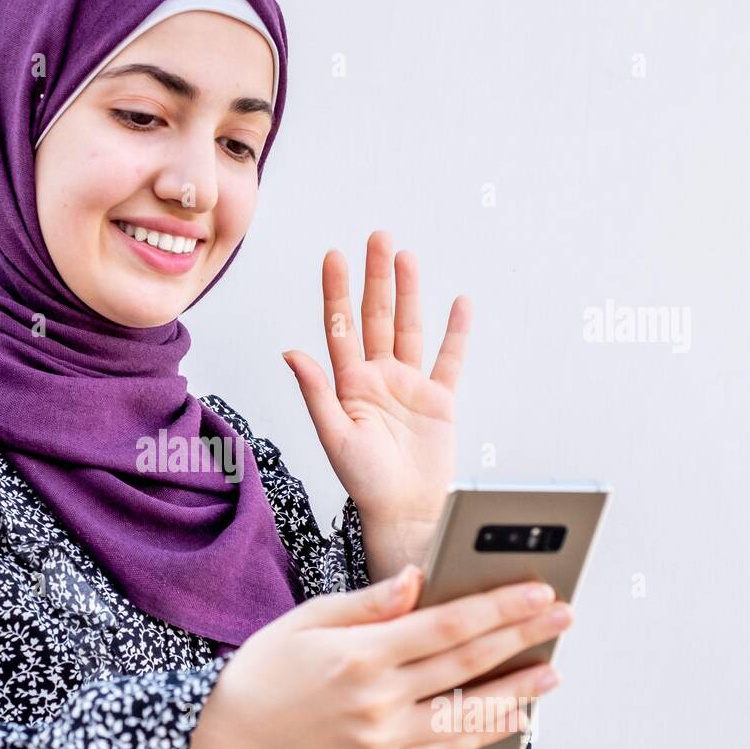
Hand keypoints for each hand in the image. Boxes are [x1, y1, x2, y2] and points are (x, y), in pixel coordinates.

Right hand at [180, 567, 570, 748]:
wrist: (226, 735)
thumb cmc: (265, 667)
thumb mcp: (309, 618)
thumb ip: (371, 602)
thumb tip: (420, 577)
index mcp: (360, 654)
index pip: (448, 626)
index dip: (500, 607)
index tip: (540, 590)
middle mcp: (377, 699)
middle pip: (468, 663)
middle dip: (523, 636)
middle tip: (562, 617)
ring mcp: (381, 739)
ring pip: (468, 712)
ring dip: (518, 691)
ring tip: (553, 670)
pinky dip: (485, 733)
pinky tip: (514, 716)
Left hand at [282, 231, 469, 577]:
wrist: (405, 511)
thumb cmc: (365, 482)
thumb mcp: (335, 435)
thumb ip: (317, 391)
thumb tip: (291, 352)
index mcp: (349, 385)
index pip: (340, 327)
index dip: (336, 292)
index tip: (334, 256)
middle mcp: (378, 379)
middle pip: (377, 317)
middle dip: (376, 278)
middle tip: (377, 237)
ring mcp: (409, 386)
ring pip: (409, 328)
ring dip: (410, 292)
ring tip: (407, 256)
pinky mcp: (439, 399)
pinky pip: (449, 358)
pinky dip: (455, 332)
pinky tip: (458, 303)